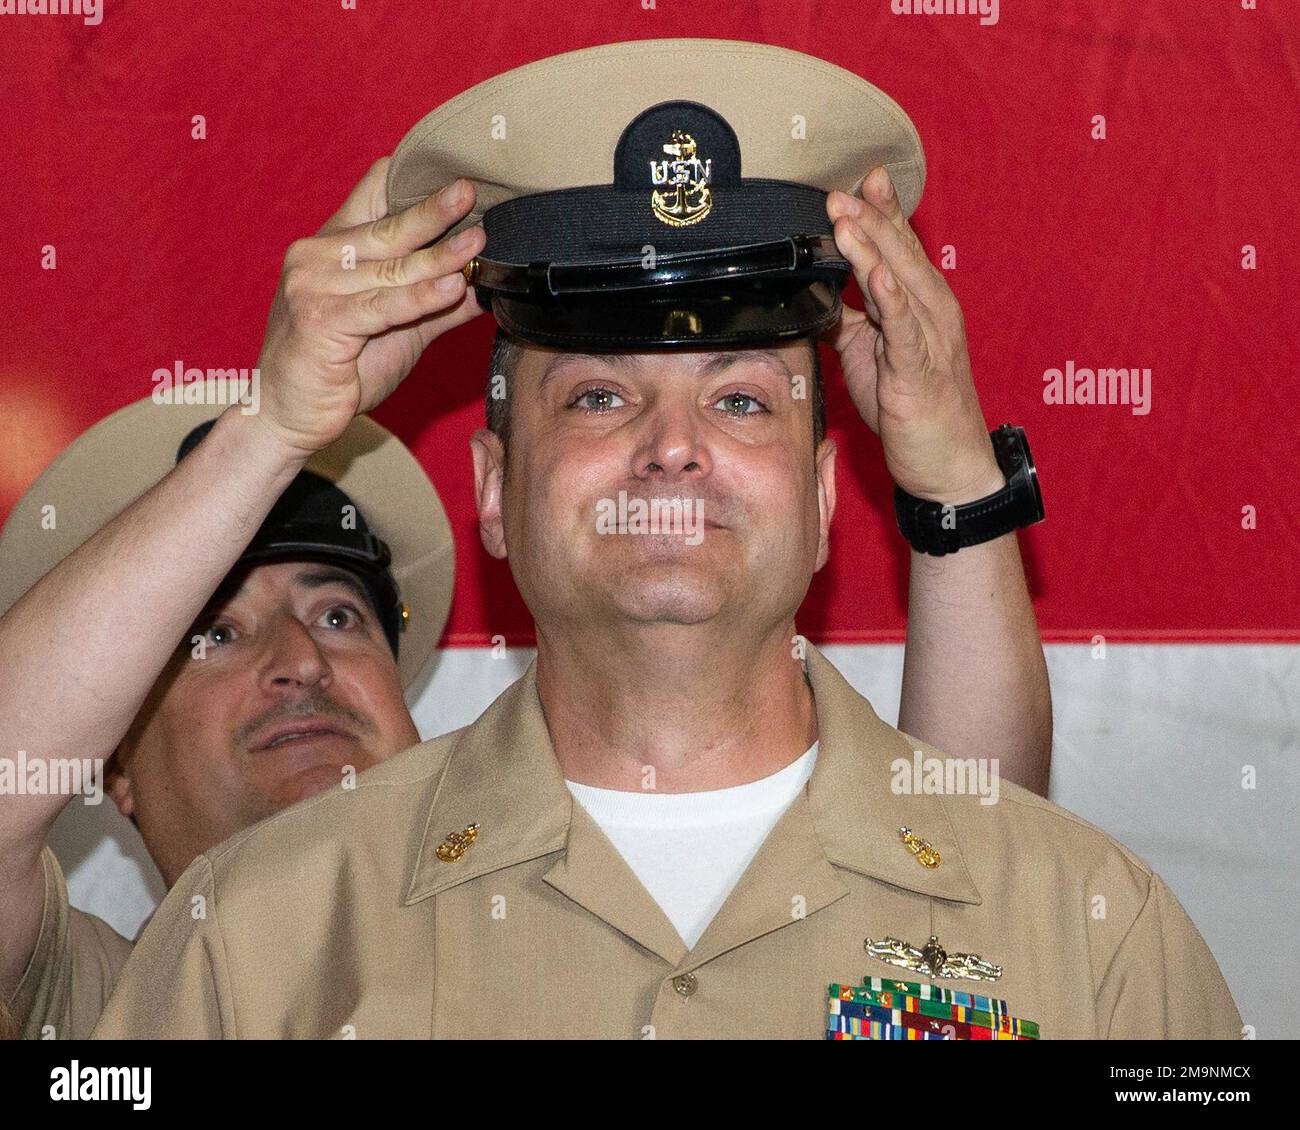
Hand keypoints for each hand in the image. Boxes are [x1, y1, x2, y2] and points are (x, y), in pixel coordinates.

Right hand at [252, 157, 485, 454]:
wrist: (288, 416)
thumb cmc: (338, 370)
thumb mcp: (396, 328)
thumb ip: (434, 304)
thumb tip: (484, 287)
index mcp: (330, 247)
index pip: (371, 194)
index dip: (410, 180)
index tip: (455, 173)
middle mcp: (317, 257)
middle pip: (387, 226)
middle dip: (433, 211)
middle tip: (469, 192)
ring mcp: (315, 286)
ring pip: (391, 267)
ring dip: (439, 255)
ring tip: (476, 242)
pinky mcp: (322, 321)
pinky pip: (383, 305)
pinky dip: (421, 296)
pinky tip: (452, 286)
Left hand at [822, 166, 1002, 502]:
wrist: (945, 464)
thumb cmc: (910, 409)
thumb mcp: (868, 355)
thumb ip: (847, 320)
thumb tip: (814, 296)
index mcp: (920, 305)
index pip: (900, 249)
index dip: (880, 213)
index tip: (858, 180)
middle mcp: (931, 312)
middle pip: (899, 255)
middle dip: (869, 219)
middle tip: (839, 189)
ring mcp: (929, 339)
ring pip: (900, 283)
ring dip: (873, 248)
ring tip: (846, 217)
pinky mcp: (919, 371)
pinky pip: (904, 329)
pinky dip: (890, 299)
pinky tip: (874, 276)